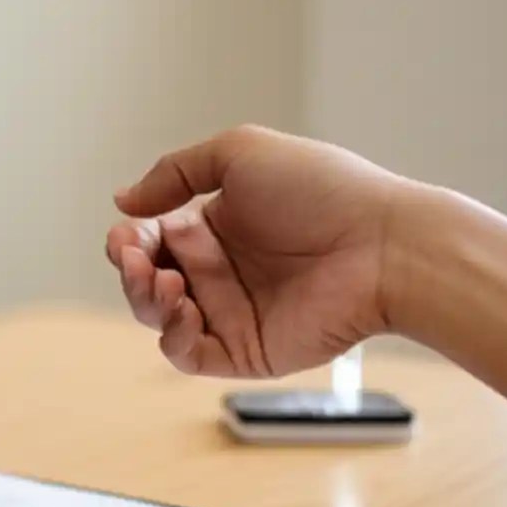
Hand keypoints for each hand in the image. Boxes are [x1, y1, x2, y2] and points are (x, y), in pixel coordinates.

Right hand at [105, 124, 415, 377]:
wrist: (383, 245)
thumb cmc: (323, 190)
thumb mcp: (240, 153)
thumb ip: (175, 171)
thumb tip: (123, 201)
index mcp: (214, 227)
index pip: (150, 240)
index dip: (129, 240)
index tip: (127, 235)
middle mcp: (219, 271)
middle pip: (146, 281)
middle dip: (132, 271)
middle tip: (138, 261)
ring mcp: (231, 313)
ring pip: (160, 319)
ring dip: (145, 300)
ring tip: (166, 283)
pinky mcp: (245, 351)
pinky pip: (189, 354)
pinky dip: (173, 336)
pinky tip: (184, 309)